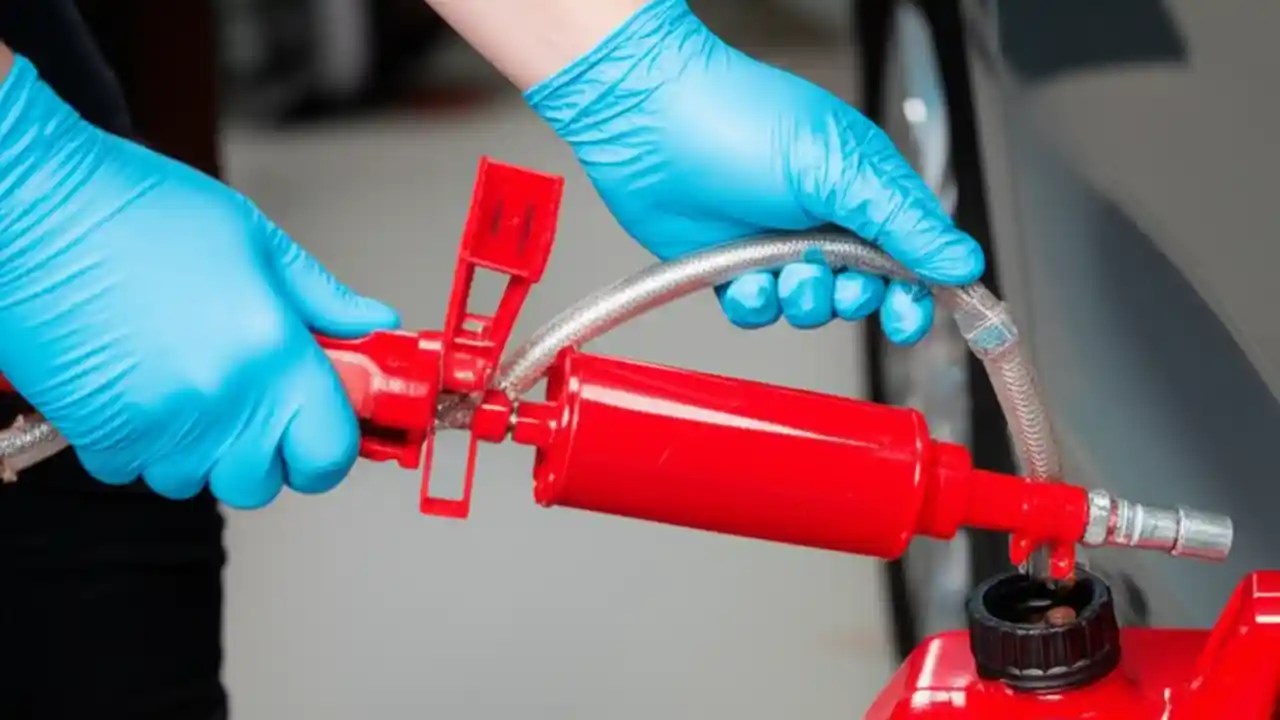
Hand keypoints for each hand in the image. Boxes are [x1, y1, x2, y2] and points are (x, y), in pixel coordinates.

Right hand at [0, 55, 398, 507]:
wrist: (30, 208)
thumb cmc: (134, 210)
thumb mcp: (256, 239)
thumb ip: (323, 298)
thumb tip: (373, 325)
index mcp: (273, 355)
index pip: (331, 453)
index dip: (332, 442)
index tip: (326, 419)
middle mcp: (221, 404)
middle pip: (267, 480)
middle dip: (269, 446)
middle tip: (255, 393)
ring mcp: (159, 429)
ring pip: (203, 479)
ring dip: (205, 447)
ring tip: (190, 377)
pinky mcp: (100, 438)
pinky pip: (141, 471)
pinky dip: (148, 443)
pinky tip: (143, 383)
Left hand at [526, 0, 983, 342]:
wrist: (647, 121)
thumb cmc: (739, 120)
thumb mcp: (840, 169)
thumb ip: (904, 222)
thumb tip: (962, 260)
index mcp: (863, 187)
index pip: (914, 253)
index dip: (919, 293)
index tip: (914, 317)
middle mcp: (824, 218)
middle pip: (864, 291)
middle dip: (852, 298)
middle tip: (836, 282)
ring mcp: (776, 244)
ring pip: (810, 308)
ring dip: (800, 298)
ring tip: (781, 269)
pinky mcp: (731, 267)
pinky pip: (758, 311)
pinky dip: (753, 302)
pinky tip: (740, 277)